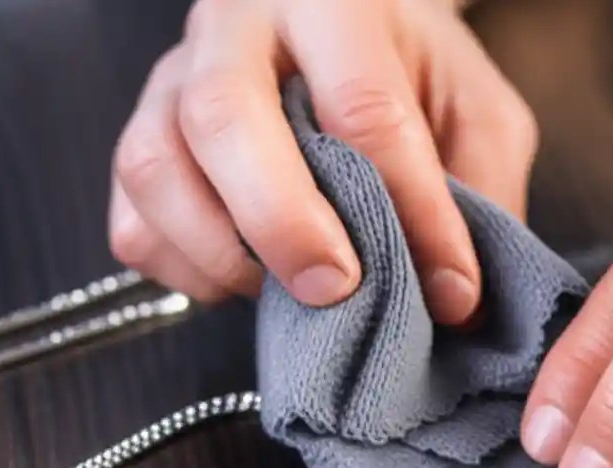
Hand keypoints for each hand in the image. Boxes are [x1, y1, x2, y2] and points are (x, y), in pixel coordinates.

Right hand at [108, 0, 536, 325]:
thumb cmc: (407, 71)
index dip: (411, 209)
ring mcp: (170, 79)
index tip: (451, 289)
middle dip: (282, 223)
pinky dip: (185, 269)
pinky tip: (244, 277)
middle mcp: (233, 27)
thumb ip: (479, 182)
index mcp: (330, 1)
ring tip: (288, 289)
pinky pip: (133, 221)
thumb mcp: (473, 107)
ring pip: (155, 167)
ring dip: (222, 251)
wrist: (337, 32)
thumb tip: (456, 293)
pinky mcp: (139, 137)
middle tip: (338, 287)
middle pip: (223, 117)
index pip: (362, 106)